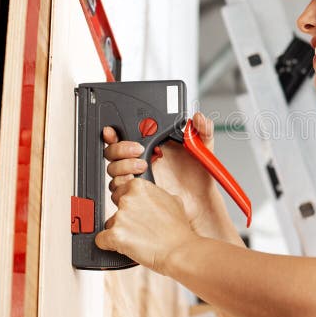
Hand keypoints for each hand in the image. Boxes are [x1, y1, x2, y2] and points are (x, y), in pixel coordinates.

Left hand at [95, 178, 194, 275]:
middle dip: (124, 218)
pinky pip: (101, 240)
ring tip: (138, 239)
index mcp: (139, 186)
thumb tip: (151, 197)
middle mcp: (127, 198)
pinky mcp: (114, 235)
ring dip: (120, 232)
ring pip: (109, 224)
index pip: (122, 190)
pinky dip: (109, 245)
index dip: (130, 203)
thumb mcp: (173, 200)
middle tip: (139, 227)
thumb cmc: (178, 229)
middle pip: (114, 207)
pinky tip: (124, 247)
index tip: (137, 211)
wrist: (180, 250)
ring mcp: (120, 217)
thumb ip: (156, 194)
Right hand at [102, 112, 235, 239]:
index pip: (123, 135)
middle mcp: (140, 159)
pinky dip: (124, 184)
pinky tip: (139, 181)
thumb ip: (202, 130)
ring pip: (112, 170)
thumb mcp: (203, 147)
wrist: (200, 198)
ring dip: (123, 166)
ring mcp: (136, 176)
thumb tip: (199, 117)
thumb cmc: (199, 173)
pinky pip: (118, 189)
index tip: (112, 132)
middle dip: (119, 148)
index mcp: (151, 143)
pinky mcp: (136, 192)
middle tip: (138, 150)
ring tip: (143, 165)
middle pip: (111, 151)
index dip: (113, 133)